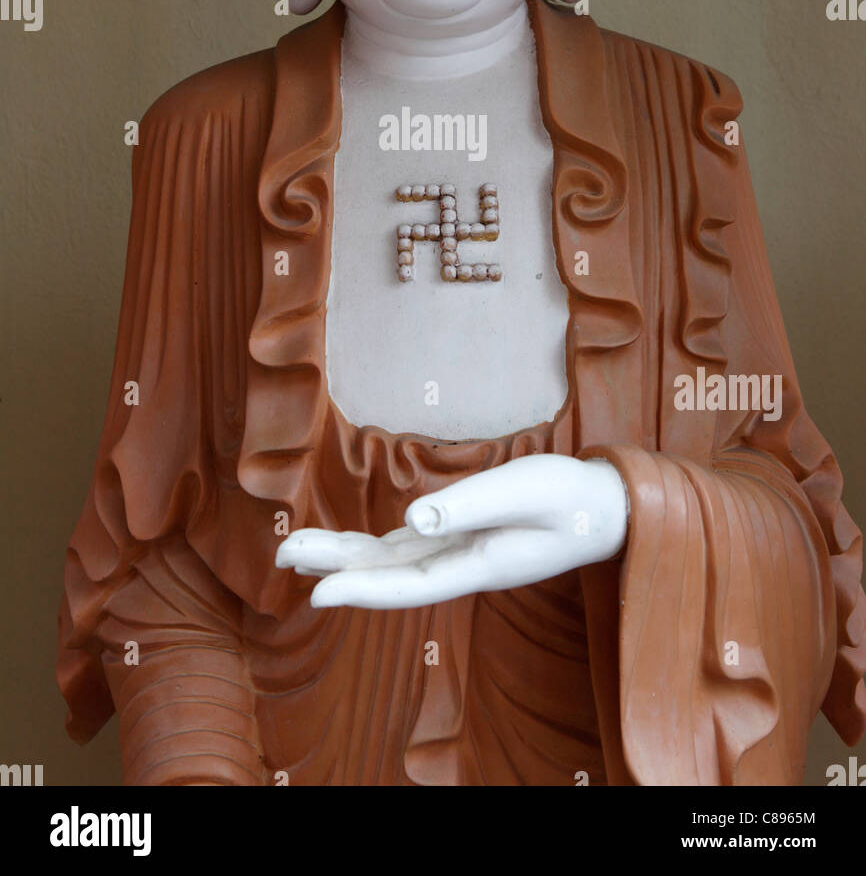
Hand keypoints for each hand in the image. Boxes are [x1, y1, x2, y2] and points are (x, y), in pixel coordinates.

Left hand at [275, 454, 628, 609]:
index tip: (314, 593)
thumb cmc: (570, 497)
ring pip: (391, 559)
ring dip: (345, 555)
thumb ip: (469, 504)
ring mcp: (462, 552)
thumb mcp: (522, 491)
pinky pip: (410, 545)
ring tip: (298, 548)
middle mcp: (460, 564)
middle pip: (385, 573)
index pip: (405, 584)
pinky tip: (355, 544)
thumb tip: (413, 518)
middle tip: (280, 556)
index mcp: (475, 564)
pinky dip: (375, 545)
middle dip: (333, 567)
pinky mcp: (466, 536)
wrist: (607, 507)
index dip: (358, 589)